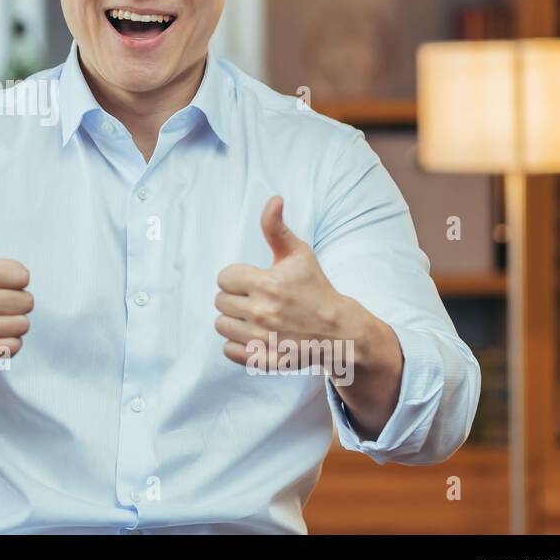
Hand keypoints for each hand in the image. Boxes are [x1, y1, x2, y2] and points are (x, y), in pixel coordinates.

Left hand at [213, 196, 363, 371]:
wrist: (339, 331)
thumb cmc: (315, 288)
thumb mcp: (299, 254)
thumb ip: (277, 228)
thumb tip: (274, 199)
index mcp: (268, 284)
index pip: (224, 278)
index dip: (237, 277)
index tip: (255, 281)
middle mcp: (263, 312)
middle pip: (220, 301)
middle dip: (235, 298)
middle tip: (256, 299)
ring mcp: (263, 338)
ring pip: (221, 325)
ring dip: (234, 320)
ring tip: (255, 317)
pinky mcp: (264, 359)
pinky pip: (228, 350)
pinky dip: (237, 344)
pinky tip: (255, 335)